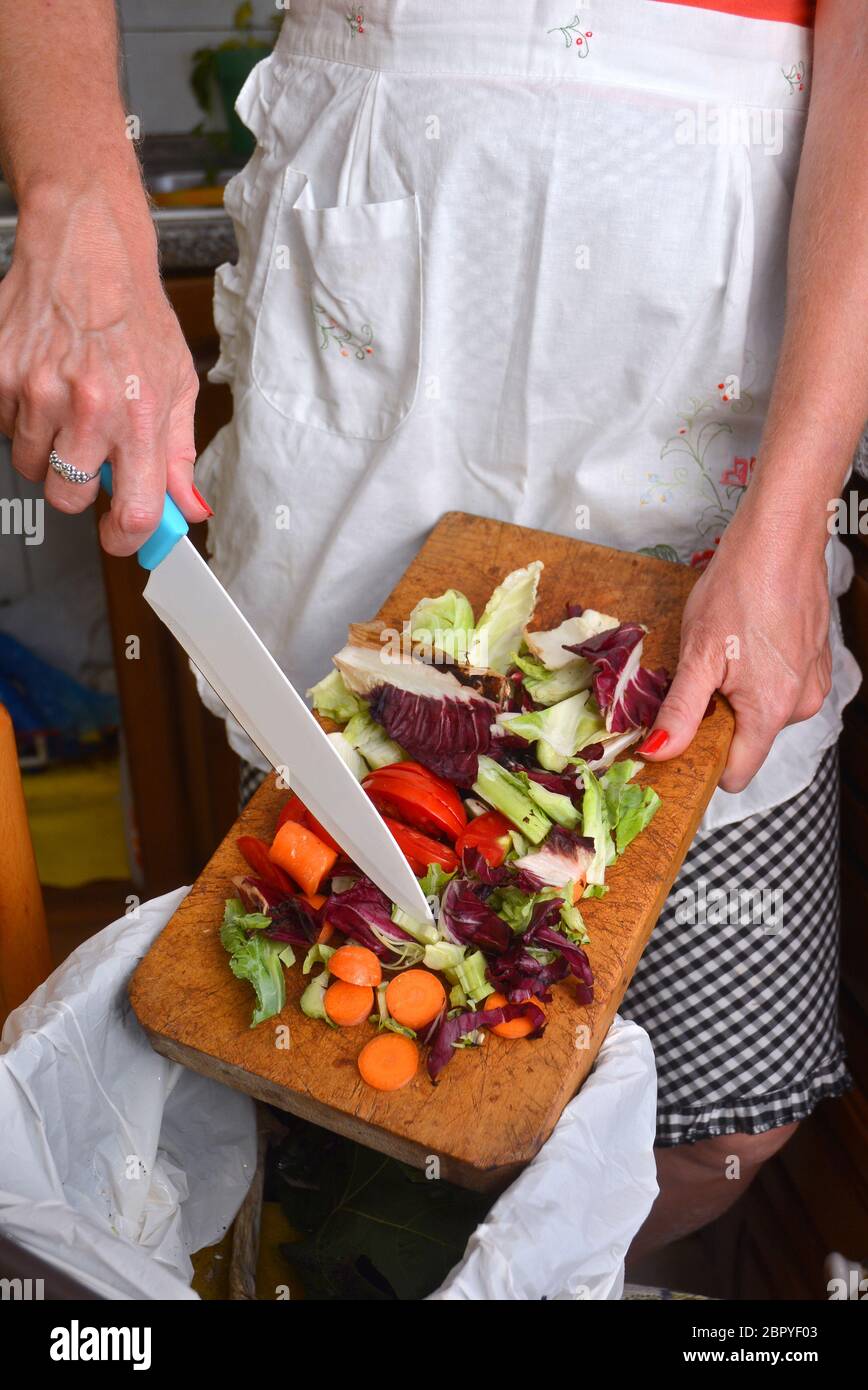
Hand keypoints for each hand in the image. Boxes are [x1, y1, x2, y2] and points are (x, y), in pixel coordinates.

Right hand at [0, 179, 210, 553]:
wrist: (88, 252)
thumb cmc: (136, 318)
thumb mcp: (178, 386)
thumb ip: (180, 456)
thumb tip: (190, 509)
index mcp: (140, 417)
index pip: (133, 512)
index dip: (125, 537)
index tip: (120, 535)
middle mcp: (89, 408)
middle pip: (69, 498)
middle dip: (79, 484)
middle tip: (90, 450)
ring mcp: (38, 392)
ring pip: (31, 465)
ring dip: (49, 447)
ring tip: (68, 405)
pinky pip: (4, 427)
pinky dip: (20, 415)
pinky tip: (42, 383)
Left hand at [638, 491, 832, 792]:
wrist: (780, 538)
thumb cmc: (739, 590)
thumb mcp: (697, 655)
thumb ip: (680, 712)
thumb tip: (660, 754)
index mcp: (772, 711)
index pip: (738, 773)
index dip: (704, 763)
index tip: (679, 741)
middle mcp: (801, 704)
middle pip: (748, 738)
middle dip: (718, 717)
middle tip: (699, 675)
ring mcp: (812, 681)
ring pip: (762, 709)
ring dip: (737, 692)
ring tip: (724, 650)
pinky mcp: (815, 660)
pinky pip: (779, 684)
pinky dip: (757, 672)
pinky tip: (745, 639)